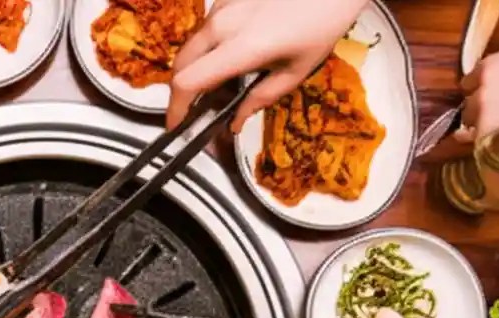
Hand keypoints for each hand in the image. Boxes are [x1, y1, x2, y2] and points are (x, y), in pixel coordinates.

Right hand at [167, 0, 366, 131]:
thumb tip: (235, 122)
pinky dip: (209, 47)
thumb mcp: (296, 71)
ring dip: (196, 67)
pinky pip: (207, 28)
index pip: (188, 82)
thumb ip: (260, 99)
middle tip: (193, 108)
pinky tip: (230, 52)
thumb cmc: (321, 23)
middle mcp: (223, 25)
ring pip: (192, 45)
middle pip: (180, 64)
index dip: (176, 108)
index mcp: (242, 48)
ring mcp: (222, 6)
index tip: (178, 124)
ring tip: (217, 81)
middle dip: (180, 91)